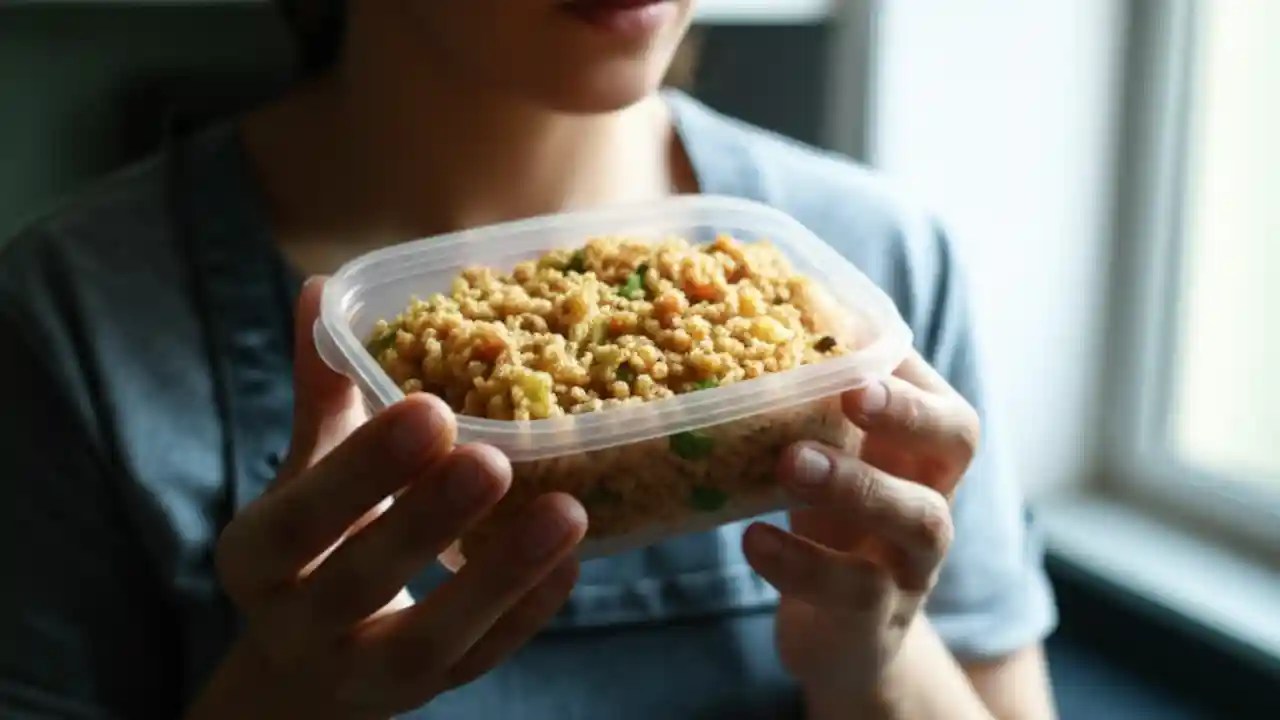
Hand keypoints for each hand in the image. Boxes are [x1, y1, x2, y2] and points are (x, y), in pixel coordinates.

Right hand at [189, 278, 587, 719]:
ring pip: (427, 642)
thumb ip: (324, 389)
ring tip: (568, 512)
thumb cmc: (318, 537)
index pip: (299, 519)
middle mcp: (298, 625)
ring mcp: (363, 673)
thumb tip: (320, 288)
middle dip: (427, 520)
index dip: (362, 469)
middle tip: (494, 459)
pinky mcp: (427, 694)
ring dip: (500, 578)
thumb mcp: (310, 467)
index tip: (430, 409)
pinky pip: (481, 663)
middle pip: (360, 580)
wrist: (308, 658)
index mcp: (259, 557)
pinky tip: (574, 562)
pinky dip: (528, 615)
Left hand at [742, 350, 978, 699]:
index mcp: (922, 451)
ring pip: (919, 521)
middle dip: (908, 414)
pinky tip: (753, 539)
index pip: (940, 396)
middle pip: (957, 444)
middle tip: (851, 394)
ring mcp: (915, 564)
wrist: (841, 635)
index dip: (907, 374)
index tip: (853, 352)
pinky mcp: (877, 621)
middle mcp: (935, 497)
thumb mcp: (828, 458)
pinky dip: (799, 562)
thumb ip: (813, 400)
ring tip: (791, 463)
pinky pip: (854, 591)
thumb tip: (775, 309)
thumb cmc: (831, 521)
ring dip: (858, 486)